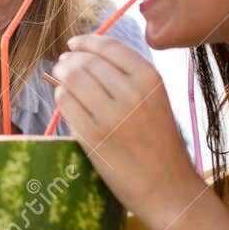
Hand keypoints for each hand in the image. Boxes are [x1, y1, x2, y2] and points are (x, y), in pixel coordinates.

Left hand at [52, 34, 193, 220]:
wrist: (167, 187)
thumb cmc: (159, 143)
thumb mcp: (155, 100)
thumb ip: (127, 78)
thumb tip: (85, 56)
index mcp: (150, 79)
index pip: (109, 47)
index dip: (86, 42)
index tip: (74, 44)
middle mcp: (131, 92)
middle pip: (85, 61)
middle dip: (69, 60)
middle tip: (63, 65)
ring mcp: (110, 114)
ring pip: (71, 78)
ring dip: (61, 77)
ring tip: (62, 82)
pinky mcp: (93, 135)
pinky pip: (65, 103)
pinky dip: (61, 98)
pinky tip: (66, 102)